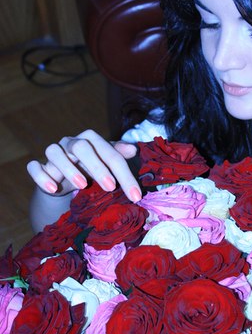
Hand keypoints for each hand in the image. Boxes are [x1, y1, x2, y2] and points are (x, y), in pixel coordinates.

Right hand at [26, 129, 141, 201]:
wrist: (65, 179)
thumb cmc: (90, 168)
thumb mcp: (107, 163)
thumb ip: (118, 156)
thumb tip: (133, 149)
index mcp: (90, 139)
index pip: (109, 152)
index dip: (123, 173)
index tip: (135, 194)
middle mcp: (71, 142)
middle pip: (82, 147)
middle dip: (98, 167)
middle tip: (111, 187)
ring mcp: (54, 153)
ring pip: (55, 152)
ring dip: (68, 168)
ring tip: (83, 185)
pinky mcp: (40, 167)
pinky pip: (34, 167)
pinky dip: (42, 176)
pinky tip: (53, 188)